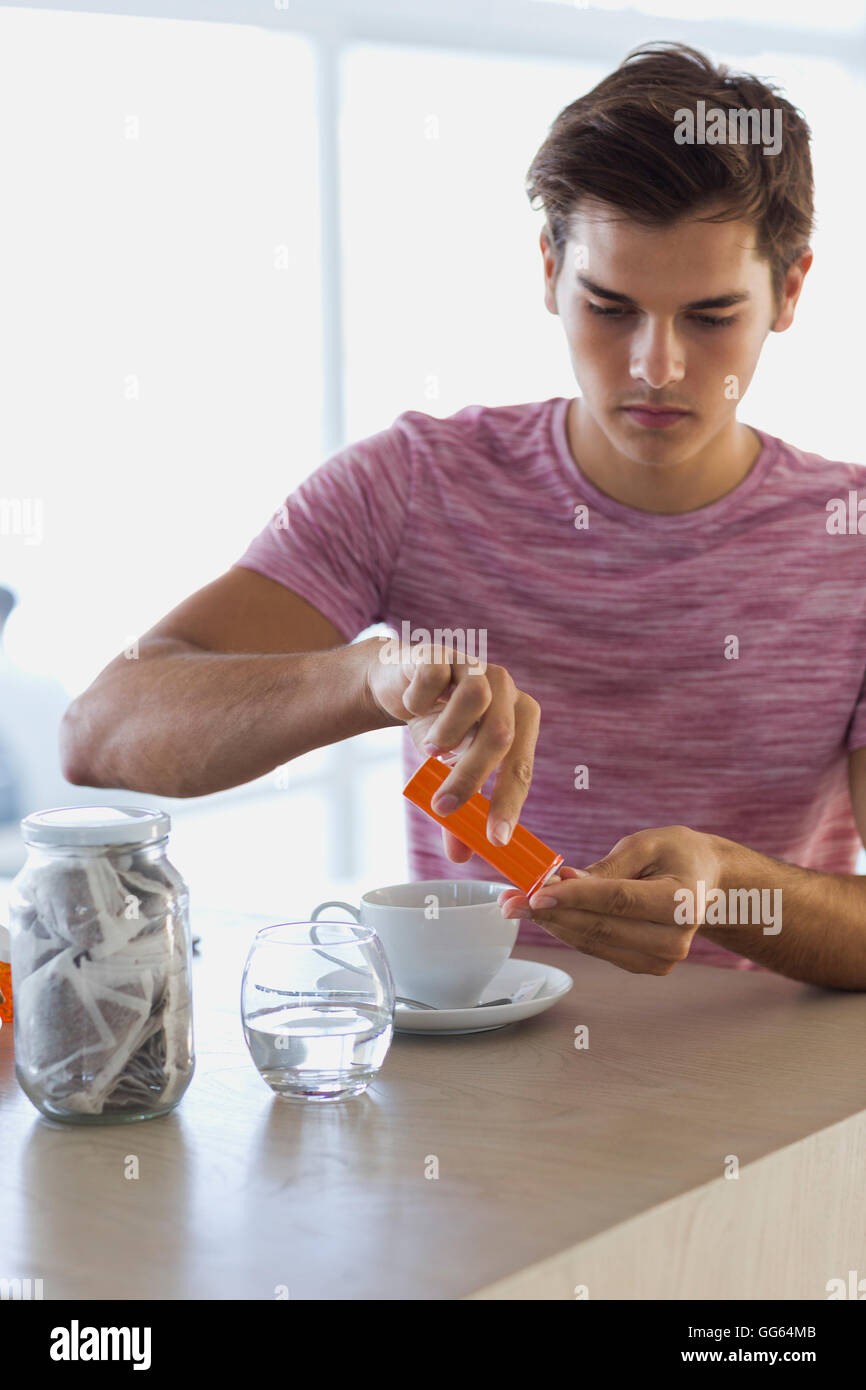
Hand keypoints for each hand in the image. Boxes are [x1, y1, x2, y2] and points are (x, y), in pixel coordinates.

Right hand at [365, 635, 540, 861]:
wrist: (397, 686)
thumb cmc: (435, 729)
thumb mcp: (447, 772)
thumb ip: (458, 810)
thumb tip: (460, 855)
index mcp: (519, 719)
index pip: (522, 766)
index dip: (509, 805)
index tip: (495, 839)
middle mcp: (504, 689)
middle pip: (500, 736)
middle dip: (470, 779)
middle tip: (444, 808)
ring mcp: (473, 666)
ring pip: (475, 700)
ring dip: (448, 735)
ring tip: (429, 750)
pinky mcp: (440, 653)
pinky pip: (433, 679)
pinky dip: (419, 704)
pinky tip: (412, 708)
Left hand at [498, 825, 725, 974]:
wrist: (705, 880)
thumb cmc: (675, 855)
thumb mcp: (645, 845)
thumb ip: (605, 868)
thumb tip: (560, 883)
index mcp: (681, 901)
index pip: (618, 901)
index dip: (574, 898)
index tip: (535, 891)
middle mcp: (675, 938)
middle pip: (601, 928)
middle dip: (550, 913)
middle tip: (510, 900)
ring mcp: (663, 958)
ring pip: (594, 943)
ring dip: (552, 924)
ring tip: (520, 903)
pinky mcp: (647, 966)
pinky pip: (599, 949)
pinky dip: (569, 931)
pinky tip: (548, 914)